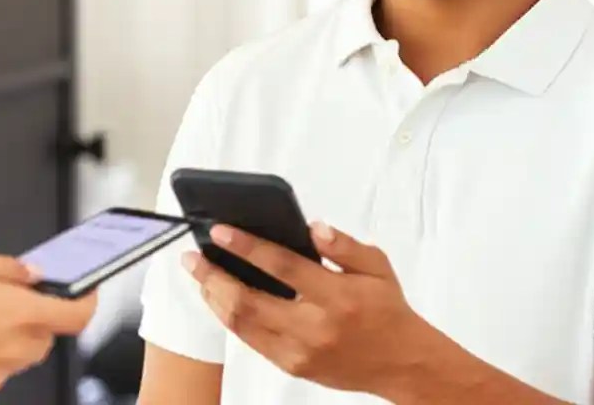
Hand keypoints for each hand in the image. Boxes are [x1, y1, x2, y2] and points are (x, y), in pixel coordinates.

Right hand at [0, 249, 95, 398]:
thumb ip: (9, 269)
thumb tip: (33, 274)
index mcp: (20, 313)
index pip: (78, 316)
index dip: (87, 301)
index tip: (85, 290)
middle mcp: (15, 346)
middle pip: (49, 334)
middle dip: (38, 315)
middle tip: (12, 296)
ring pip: (23, 351)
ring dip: (15, 334)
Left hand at [184, 222, 434, 398]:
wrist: (401, 363)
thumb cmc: (388, 309)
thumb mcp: (377, 266)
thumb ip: (344, 245)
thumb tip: (312, 226)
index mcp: (337, 297)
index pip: (283, 267)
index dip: (247, 247)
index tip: (220, 231)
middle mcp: (315, 327)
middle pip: (250, 300)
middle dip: (214, 276)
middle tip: (192, 256)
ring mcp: (300, 352)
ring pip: (242, 324)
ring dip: (214, 297)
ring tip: (198, 275)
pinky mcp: (292, 367)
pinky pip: (250, 340)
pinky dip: (230, 317)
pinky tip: (219, 298)